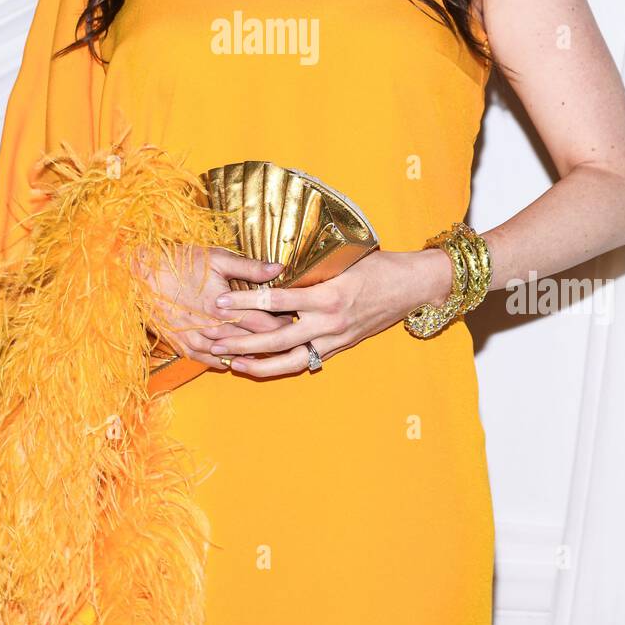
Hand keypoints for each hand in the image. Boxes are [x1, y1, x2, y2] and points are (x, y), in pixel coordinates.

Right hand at [134, 243, 295, 372]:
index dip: (286, 323)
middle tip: (295, 337)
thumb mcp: (217, 258)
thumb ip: (250, 268)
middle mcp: (214, 330)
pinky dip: (230, 362)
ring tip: (275, 351)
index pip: (267, 324)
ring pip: (236, 356)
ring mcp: (198, 342)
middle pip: (255, 343)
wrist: (137, 277)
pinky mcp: (184, 348)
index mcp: (226, 308)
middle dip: (276, 340)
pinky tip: (242, 360)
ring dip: (255, 354)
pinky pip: (213, 363)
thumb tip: (280, 269)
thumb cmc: (178, 262)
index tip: (300, 320)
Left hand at [201, 246, 454, 377]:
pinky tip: (258, 366)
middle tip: (212, 337)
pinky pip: (304, 361)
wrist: (412, 287)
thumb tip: (274, 264)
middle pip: (275, 337)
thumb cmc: (378, 264)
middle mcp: (329, 322)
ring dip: (256, 362)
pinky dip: (279, 366)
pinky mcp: (339, 347)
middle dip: (240, 339)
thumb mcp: (343, 258)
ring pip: (287, 359)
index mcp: (327, 294)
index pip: (277, 301)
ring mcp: (334, 339)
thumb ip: (309, 266)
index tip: (221, 300)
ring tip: (228, 361)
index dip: (246, 301)